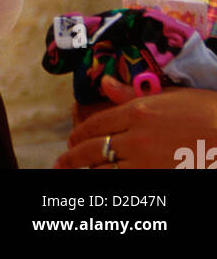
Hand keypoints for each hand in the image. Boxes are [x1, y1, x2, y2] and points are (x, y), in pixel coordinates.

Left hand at [55, 75, 216, 168]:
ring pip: (104, 171)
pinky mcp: (155, 178)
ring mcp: (144, 161)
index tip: (72, 139)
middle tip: (62, 162)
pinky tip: (103, 182)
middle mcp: (135, 136)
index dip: (80, 133)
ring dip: (87, 173)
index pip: (96, 124)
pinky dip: (109, 182)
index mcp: (136, 111)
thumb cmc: (203, 110)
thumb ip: (131, 93)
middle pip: (93, 149)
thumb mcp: (167, 95)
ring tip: (77, 174)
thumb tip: (104, 83)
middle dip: (73, 157)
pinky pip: (123, 183)